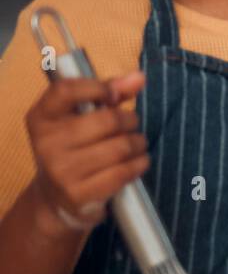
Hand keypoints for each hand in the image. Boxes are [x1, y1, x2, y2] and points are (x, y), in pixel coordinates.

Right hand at [24, 72, 149, 238]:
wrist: (56, 196)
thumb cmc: (74, 147)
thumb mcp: (79, 118)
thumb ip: (108, 93)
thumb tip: (138, 77)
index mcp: (42, 117)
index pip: (66, 90)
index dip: (98, 87)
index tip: (115, 95)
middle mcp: (46, 143)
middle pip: (107, 120)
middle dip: (130, 120)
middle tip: (131, 124)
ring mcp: (61, 170)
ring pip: (121, 146)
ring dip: (138, 143)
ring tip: (135, 144)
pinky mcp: (79, 193)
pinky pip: (124, 171)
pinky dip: (140, 163)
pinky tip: (138, 161)